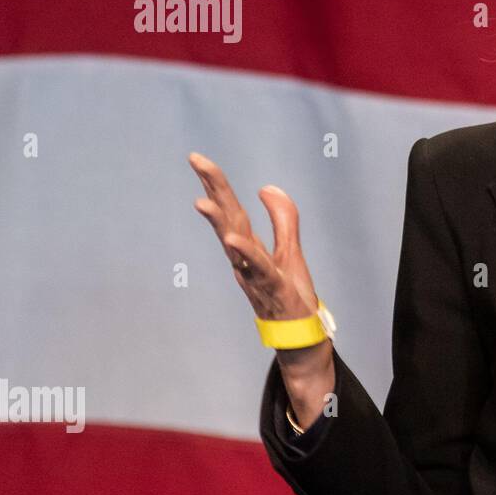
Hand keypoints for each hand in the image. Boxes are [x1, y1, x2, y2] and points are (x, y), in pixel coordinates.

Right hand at [189, 152, 334, 423]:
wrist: (299, 335)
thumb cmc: (289, 293)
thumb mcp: (289, 249)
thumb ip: (282, 219)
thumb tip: (266, 187)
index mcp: (248, 246)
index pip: (230, 209)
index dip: (216, 184)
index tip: (197, 159)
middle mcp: (245, 258)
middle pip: (228, 217)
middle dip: (214, 188)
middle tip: (196, 160)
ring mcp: (255, 273)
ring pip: (235, 243)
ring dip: (220, 223)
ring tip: (204, 201)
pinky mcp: (272, 287)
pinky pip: (258, 268)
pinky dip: (245, 254)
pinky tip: (233, 241)